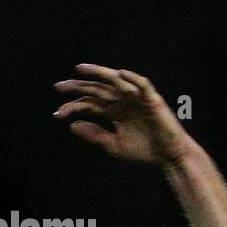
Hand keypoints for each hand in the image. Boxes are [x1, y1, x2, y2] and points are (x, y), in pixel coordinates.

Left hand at [53, 64, 193, 165]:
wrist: (169, 158)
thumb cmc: (145, 151)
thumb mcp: (114, 146)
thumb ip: (95, 135)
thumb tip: (72, 125)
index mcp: (114, 111)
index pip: (89, 103)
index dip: (73, 106)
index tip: (57, 114)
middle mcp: (122, 101)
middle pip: (97, 89)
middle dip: (78, 86)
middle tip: (59, 86)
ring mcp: (137, 98)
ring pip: (116, 81)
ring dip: (99, 73)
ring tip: (81, 69)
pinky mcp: (152, 100)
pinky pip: (143, 85)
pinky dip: (133, 78)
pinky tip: (120, 74)